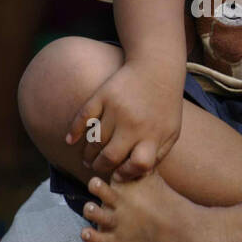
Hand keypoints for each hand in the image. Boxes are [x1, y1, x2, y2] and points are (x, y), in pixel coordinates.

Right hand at [64, 60, 182, 181]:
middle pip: (111, 157)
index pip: (139, 165)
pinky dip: (74, 131)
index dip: (126, 174)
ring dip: (87, 153)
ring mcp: (117, 109)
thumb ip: (158, 154)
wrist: (157, 66)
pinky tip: (70, 140)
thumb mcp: (171, 131)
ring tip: (87, 158)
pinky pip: (83, 118)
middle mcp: (134, 124)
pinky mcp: (103, 95)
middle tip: (96, 168)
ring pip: (95, 140)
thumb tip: (136, 175)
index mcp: (154, 135)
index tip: (119, 173)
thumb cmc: (165, 104)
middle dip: (100, 167)